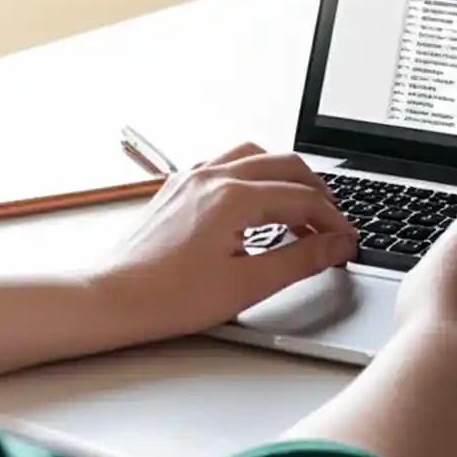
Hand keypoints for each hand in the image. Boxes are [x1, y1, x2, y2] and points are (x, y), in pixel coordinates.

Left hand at [95, 143, 357, 338]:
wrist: (108, 300)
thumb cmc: (166, 297)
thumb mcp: (247, 285)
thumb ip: (301, 259)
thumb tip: (336, 245)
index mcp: (234, 198)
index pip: (304, 199)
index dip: (335, 222)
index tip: (348, 243)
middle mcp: (214, 176)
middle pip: (288, 166)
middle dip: (319, 194)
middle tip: (333, 227)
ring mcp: (194, 177)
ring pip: (258, 156)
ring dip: (287, 178)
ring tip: (301, 210)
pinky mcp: (180, 187)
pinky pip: (228, 162)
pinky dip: (256, 176)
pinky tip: (258, 203)